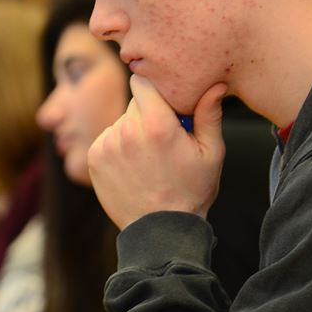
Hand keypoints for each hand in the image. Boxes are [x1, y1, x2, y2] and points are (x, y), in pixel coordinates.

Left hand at [87, 76, 226, 229]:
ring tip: (150, 158)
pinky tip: (135, 167)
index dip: (156, 89)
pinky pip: (108, 138)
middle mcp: (127, 131)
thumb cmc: (191, 191)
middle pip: (135, 102)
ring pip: (122, 121)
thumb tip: (216, 84)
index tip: (167, 103)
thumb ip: (210, 115)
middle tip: (164, 139)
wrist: (160, 231)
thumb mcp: (211, 154)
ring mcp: (107, 144)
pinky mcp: (95, 157)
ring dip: (134, 131)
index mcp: (157, 125)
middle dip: (149, 113)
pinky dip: (119, 146)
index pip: (143, 80)